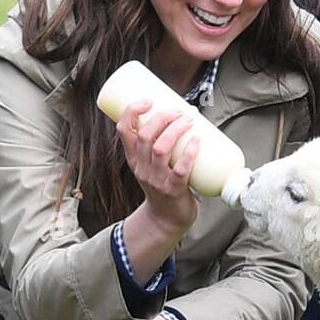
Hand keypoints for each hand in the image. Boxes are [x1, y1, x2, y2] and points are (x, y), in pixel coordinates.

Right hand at [117, 101, 200, 230]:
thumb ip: (161, 143)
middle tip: (178, 110)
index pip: (123, 130)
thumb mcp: (152, 165)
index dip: (132, 111)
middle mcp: (141, 167)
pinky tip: (196, 140)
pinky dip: (189, 152)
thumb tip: (186, 114)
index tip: (148, 100)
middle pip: (145, 135)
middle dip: (161, 117)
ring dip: (175, 130)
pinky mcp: (173, 189)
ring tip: (188, 120)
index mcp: (133, 159)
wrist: (166, 220)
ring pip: (160, 148)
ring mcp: (156, 179)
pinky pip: (180, 168)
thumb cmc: (164, 186)